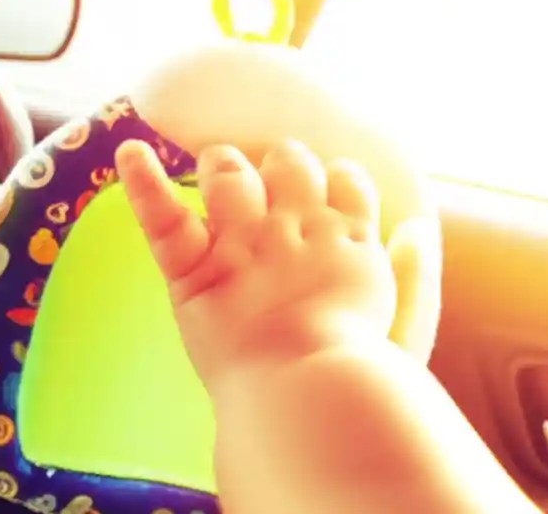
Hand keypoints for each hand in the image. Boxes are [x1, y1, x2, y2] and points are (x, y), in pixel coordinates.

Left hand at [116, 139, 397, 390]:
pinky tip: (129, 152)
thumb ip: (417, 276)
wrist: (309, 395)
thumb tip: (417, 227)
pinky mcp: (195, 270)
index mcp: (350, 239)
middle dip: (280, 163)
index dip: (335, 178)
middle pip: (290, 162)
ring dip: (223, 166)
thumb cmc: (364, 378)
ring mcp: (243, 242)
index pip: (348, 179)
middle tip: (267, 183)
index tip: (328, 189)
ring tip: (215, 169)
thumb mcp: (409, 325)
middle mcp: (297, 226)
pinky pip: (164, 215)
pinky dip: (143, 181)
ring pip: (230, 173)